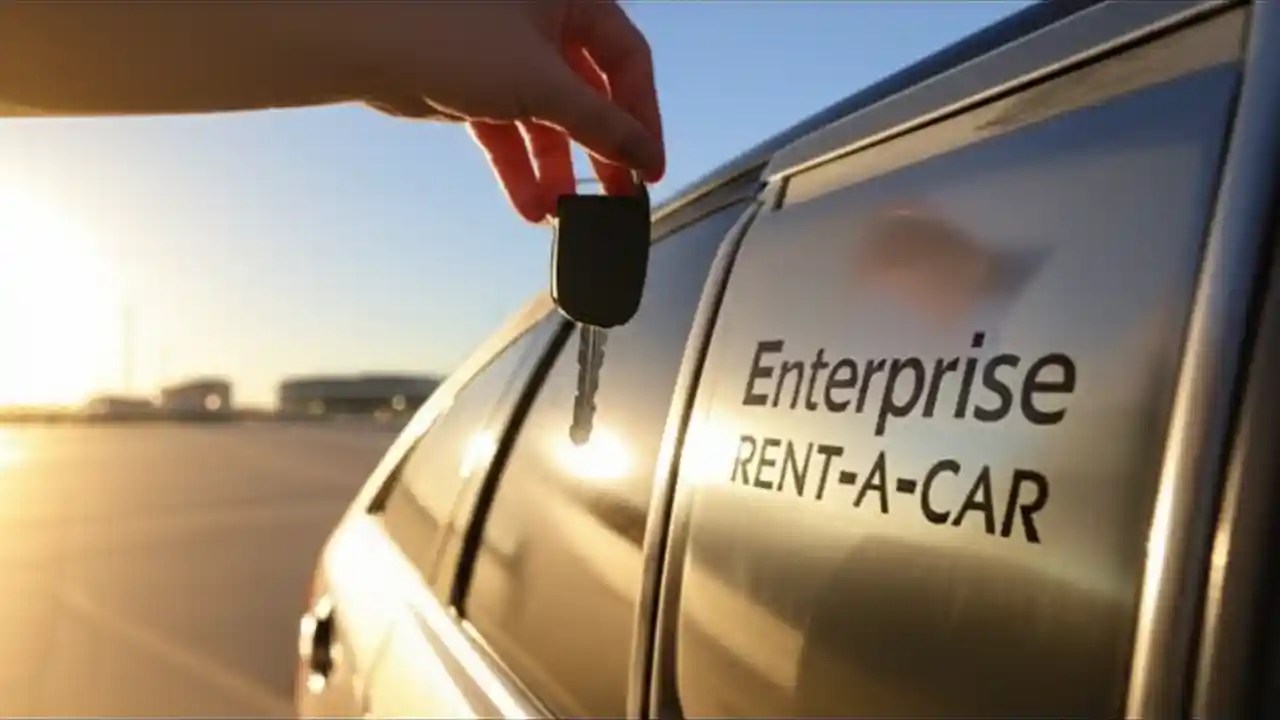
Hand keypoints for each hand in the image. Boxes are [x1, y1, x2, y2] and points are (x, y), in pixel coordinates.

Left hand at [352, 0, 664, 222]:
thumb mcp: (544, 84)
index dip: (642, 116)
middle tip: (618, 199)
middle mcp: (541, 19)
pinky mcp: (473, 82)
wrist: (362, 42)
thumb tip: (642, 153)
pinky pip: (508, 128)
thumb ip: (600, 123)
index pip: (626, 59)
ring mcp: (505, 51)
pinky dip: (518, 166)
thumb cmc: (450, 35)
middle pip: (588, 93)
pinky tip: (529, 204)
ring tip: (563, 213)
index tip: (648, 166)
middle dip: (599, 151)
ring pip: (545, 117)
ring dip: (555, 168)